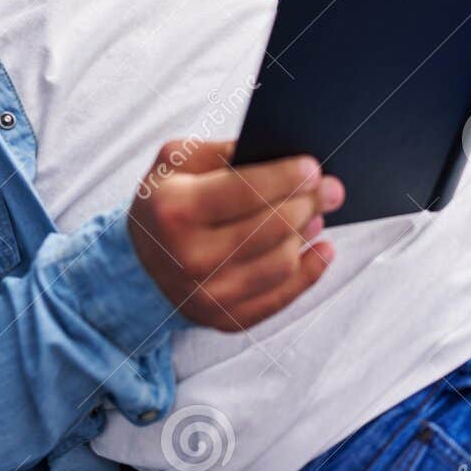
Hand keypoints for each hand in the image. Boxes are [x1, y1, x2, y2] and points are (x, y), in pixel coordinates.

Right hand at [126, 138, 342, 331]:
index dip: (286, 177)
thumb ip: (221, 151)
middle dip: (308, 203)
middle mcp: (189, 257)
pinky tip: (322, 248)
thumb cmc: (164, 203)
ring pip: (280, 263)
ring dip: (307, 235)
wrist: (138, 265)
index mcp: (175, 210)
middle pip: (270, 228)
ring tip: (318, 215)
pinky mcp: (226, 319)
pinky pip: (281, 297)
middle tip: (331, 189)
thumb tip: (277, 154)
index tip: (314, 167)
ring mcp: (208, 295)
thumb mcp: (174, 162)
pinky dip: (310, 272)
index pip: (245, 190)